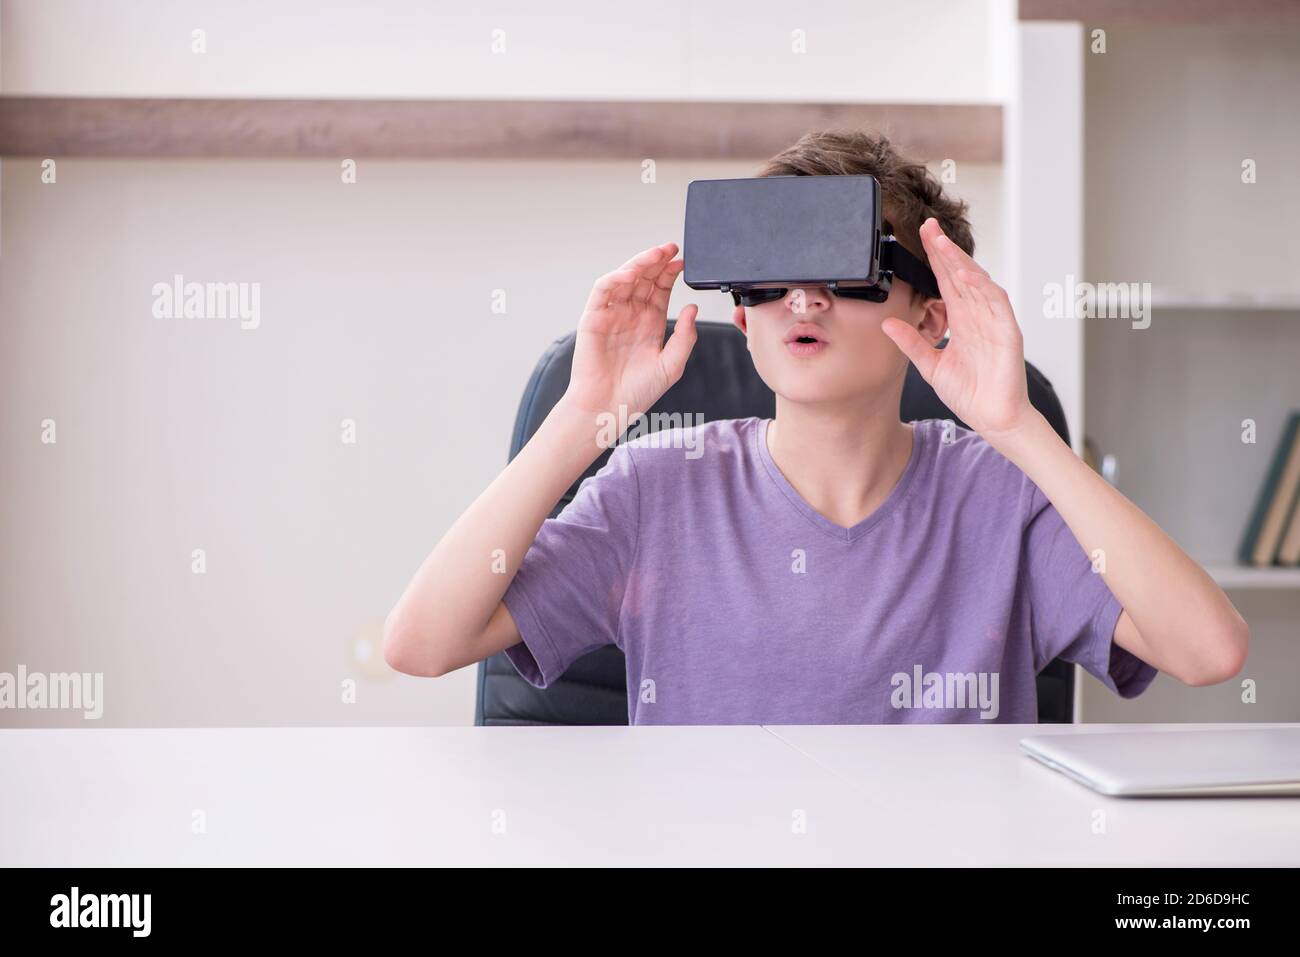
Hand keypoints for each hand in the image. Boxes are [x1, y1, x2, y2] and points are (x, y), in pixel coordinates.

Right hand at [563, 242, 698, 418]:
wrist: (609, 408)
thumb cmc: (637, 392)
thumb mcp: (672, 365)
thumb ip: (685, 337)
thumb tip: (692, 309)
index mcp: (650, 323)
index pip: (660, 289)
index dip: (670, 274)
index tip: (683, 263)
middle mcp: (631, 315)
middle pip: (645, 278)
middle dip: (658, 261)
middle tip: (672, 249)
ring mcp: (612, 314)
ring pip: (625, 278)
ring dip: (640, 263)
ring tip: (656, 255)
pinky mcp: (594, 317)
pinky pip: (603, 291)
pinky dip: (615, 278)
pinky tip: (631, 273)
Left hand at [880, 218, 1035, 441]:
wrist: (992, 418)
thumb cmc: (969, 392)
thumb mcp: (930, 365)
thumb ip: (911, 342)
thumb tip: (887, 322)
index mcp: (962, 319)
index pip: (945, 281)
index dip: (934, 258)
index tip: (919, 236)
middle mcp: (978, 315)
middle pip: (960, 274)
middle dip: (945, 250)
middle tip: (928, 225)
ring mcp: (994, 321)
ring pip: (978, 282)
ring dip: (961, 262)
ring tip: (942, 243)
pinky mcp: (1008, 332)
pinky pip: (997, 303)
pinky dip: (982, 287)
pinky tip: (967, 274)